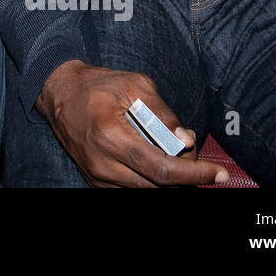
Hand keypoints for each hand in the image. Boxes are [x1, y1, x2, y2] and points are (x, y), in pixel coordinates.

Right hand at [37, 60, 227, 186]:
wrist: (58, 94)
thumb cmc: (97, 85)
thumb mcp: (135, 85)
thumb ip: (163, 113)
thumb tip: (186, 141)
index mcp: (111, 136)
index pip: (161, 169)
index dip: (194, 174)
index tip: (218, 174)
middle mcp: (102, 163)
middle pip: (159, 185)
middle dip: (185, 173)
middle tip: (190, 150)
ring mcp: (97, 176)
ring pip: (148, 190)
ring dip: (167, 176)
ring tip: (167, 148)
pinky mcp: (96, 182)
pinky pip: (133, 189)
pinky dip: (150, 178)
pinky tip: (152, 157)